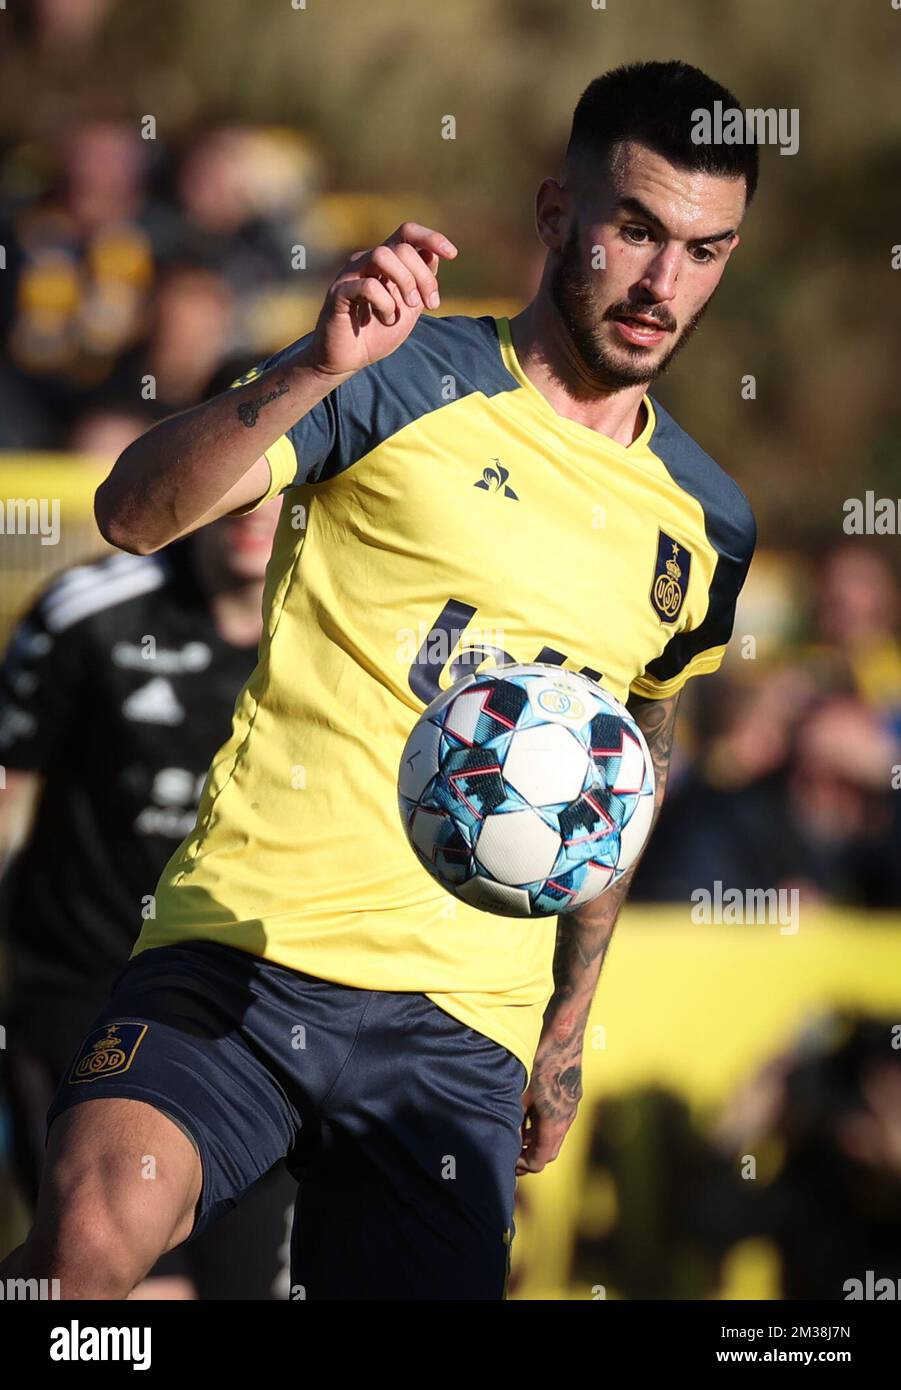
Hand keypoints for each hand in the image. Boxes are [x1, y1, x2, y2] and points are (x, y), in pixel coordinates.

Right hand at [305, 222, 457, 378]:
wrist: (349, 359)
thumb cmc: (377, 332)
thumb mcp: (409, 307)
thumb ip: (421, 282)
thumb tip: (434, 254)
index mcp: (384, 262)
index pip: (406, 233)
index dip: (431, 237)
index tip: (452, 254)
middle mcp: (366, 261)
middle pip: (402, 249)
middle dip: (424, 277)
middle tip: (430, 305)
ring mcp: (350, 275)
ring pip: (382, 256)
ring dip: (405, 283)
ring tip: (408, 308)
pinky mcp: (339, 293)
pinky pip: (368, 286)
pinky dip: (384, 304)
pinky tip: (385, 319)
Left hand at [517, 1035, 582, 1174]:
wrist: (562, 1035)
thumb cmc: (539, 1061)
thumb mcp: (521, 1092)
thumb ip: (515, 1118)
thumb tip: (507, 1136)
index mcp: (554, 1123)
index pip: (540, 1159)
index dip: (522, 1165)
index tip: (508, 1160)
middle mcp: (567, 1119)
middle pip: (550, 1151)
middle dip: (530, 1155)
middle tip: (511, 1152)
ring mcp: (572, 1106)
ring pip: (555, 1135)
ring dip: (537, 1139)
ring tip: (517, 1132)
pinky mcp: (572, 1095)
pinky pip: (559, 1120)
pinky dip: (544, 1125)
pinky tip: (528, 1113)